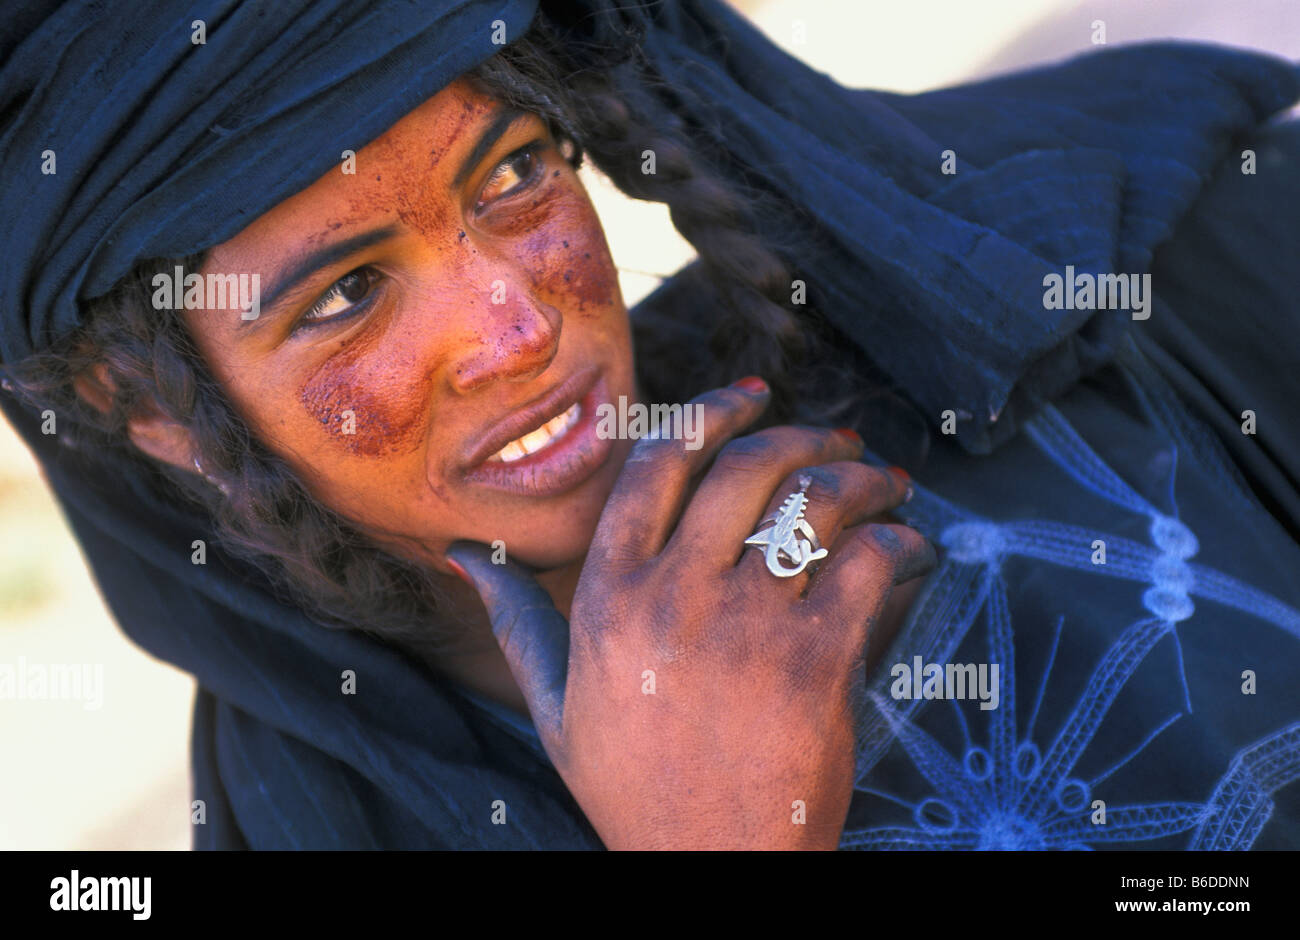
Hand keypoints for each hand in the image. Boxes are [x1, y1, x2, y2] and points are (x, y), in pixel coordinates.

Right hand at [446, 378, 934, 849]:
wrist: (711, 871)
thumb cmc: (634, 789)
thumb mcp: (554, 708)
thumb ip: (518, 621)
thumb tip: (462, 556)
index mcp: (607, 598)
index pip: (655, 466)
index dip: (707, 414)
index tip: (748, 396)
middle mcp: (673, 596)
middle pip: (743, 469)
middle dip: (797, 435)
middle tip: (831, 438)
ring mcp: (746, 627)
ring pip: (811, 506)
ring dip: (858, 478)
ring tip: (882, 480)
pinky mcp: (816, 662)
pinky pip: (867, 566)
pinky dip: (899, 542)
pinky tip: (910, 547)